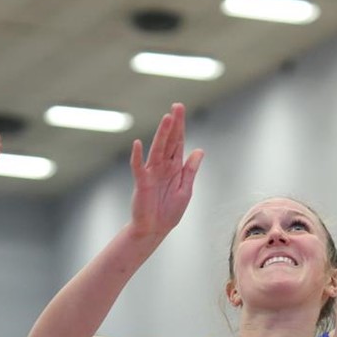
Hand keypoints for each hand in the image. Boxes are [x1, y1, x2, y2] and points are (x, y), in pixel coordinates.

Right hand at [127, 104, 204, 239]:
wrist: (155, 229)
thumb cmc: (169, 211)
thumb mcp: (185, 189)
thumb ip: (190, 170)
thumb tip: (199, 150)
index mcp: (174, 167)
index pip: (178, 142)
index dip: (180, 126)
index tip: (180, 109)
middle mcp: (163, 166)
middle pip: (169, 141)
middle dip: (173, 125)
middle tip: (177, 106)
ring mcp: (151, 173)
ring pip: (157, 150)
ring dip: (161, 135)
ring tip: (167, 119)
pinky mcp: (142, 183)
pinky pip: (139, 167)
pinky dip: (137, 156)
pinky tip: (138, 144)